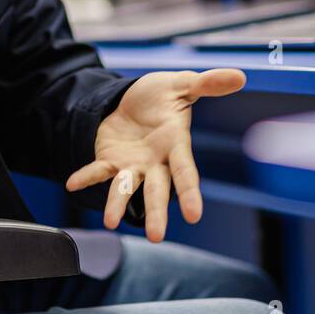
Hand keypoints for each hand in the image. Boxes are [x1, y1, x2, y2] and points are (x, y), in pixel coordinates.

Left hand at [65, 69, 245, 241]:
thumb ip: (208, 84)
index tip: (194, 215)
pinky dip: (86, 176)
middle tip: (156, 237)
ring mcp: (132, 165)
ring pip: (126, 188)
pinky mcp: (110, 160)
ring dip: (118, 204)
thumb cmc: (162, 96)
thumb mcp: (182, 85)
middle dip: (156, 212)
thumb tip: (241, 76)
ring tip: (110, 222)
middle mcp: (155, 162)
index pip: (185, 172)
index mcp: (175, 145)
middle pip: (157, 191)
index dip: (190, 193)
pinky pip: (97, 171)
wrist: (131, 99)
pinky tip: (72, 183)